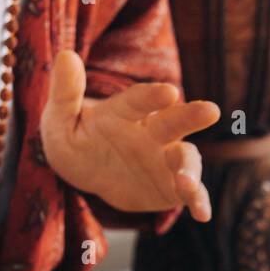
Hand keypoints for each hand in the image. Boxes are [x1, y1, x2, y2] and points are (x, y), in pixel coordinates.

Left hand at [40, 50, 219, 222]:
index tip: (169, 92)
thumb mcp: (59, 120)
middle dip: (191, 116)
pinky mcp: (172, 186)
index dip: (152, 97)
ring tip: (186, 183)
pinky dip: (199, 201)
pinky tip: (203, 215)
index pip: (138, 101)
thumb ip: (64, 92)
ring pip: (185, 158)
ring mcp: (164, 158)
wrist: (87, 173)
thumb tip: (65, 55)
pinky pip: (189, 193)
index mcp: (124, 112)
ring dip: (190, 168)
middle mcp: (151, 131)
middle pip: (173, 121)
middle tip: (210, 110)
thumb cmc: (74, 139)